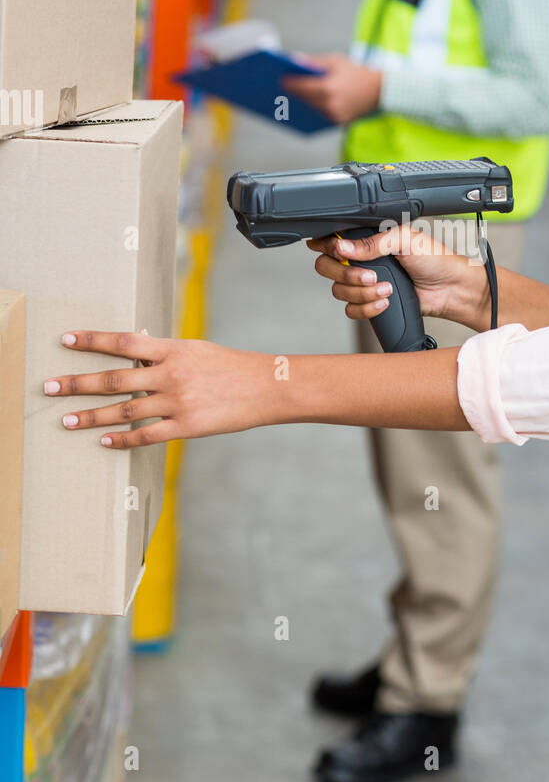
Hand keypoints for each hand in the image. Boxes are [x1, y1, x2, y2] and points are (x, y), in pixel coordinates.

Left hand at [43, 331, 285, 447]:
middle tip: (48, 387)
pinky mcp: (187, 427)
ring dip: (92, 416)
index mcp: (173, 350)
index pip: (124, 342)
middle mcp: (171, 374)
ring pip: (124, 410)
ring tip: (66, 420)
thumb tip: (134, 356)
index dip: (93, 340)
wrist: (266, 387)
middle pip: (114, 379)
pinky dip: (123, 439)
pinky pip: (147, 435)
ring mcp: (178, 402)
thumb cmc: (231, 367)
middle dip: (77, 384)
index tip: (66, 339)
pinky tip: (104, 442)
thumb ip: (164, 353)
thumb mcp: (196, 350)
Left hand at [280, 52, 381, 123]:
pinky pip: (320, 116)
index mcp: (328, 88)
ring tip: (287, 98)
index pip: (302, 87)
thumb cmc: (357, 72)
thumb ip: (315, 62)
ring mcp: (335, 116)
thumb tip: (294, 61)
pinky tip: (302, 106)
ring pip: (311, 110)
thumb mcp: (336, 61)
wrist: (381, 90)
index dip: (289, 84)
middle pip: (304, 100)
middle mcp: (330, 104)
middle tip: (278, 90)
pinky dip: (312, 110)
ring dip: (300, 104)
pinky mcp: (339, 123)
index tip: (279, 81)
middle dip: (292, 94)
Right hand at [307, 225, 482, 327]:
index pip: (332, 241)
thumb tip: (343, 247)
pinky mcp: (371, 302)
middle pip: (327, 268)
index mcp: (368, 238)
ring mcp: (365, 282)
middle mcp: (363, 260)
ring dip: (362, 292)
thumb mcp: (405, 239)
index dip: (328, 247)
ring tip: (387, 288)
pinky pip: (352, 310)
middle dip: (345, 274)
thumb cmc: (436, 259)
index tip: (338, 252)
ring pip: (339, 291)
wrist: (452, 289)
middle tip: (370, 275)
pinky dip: (367, 308)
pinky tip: (384, 301)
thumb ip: (372, 242)